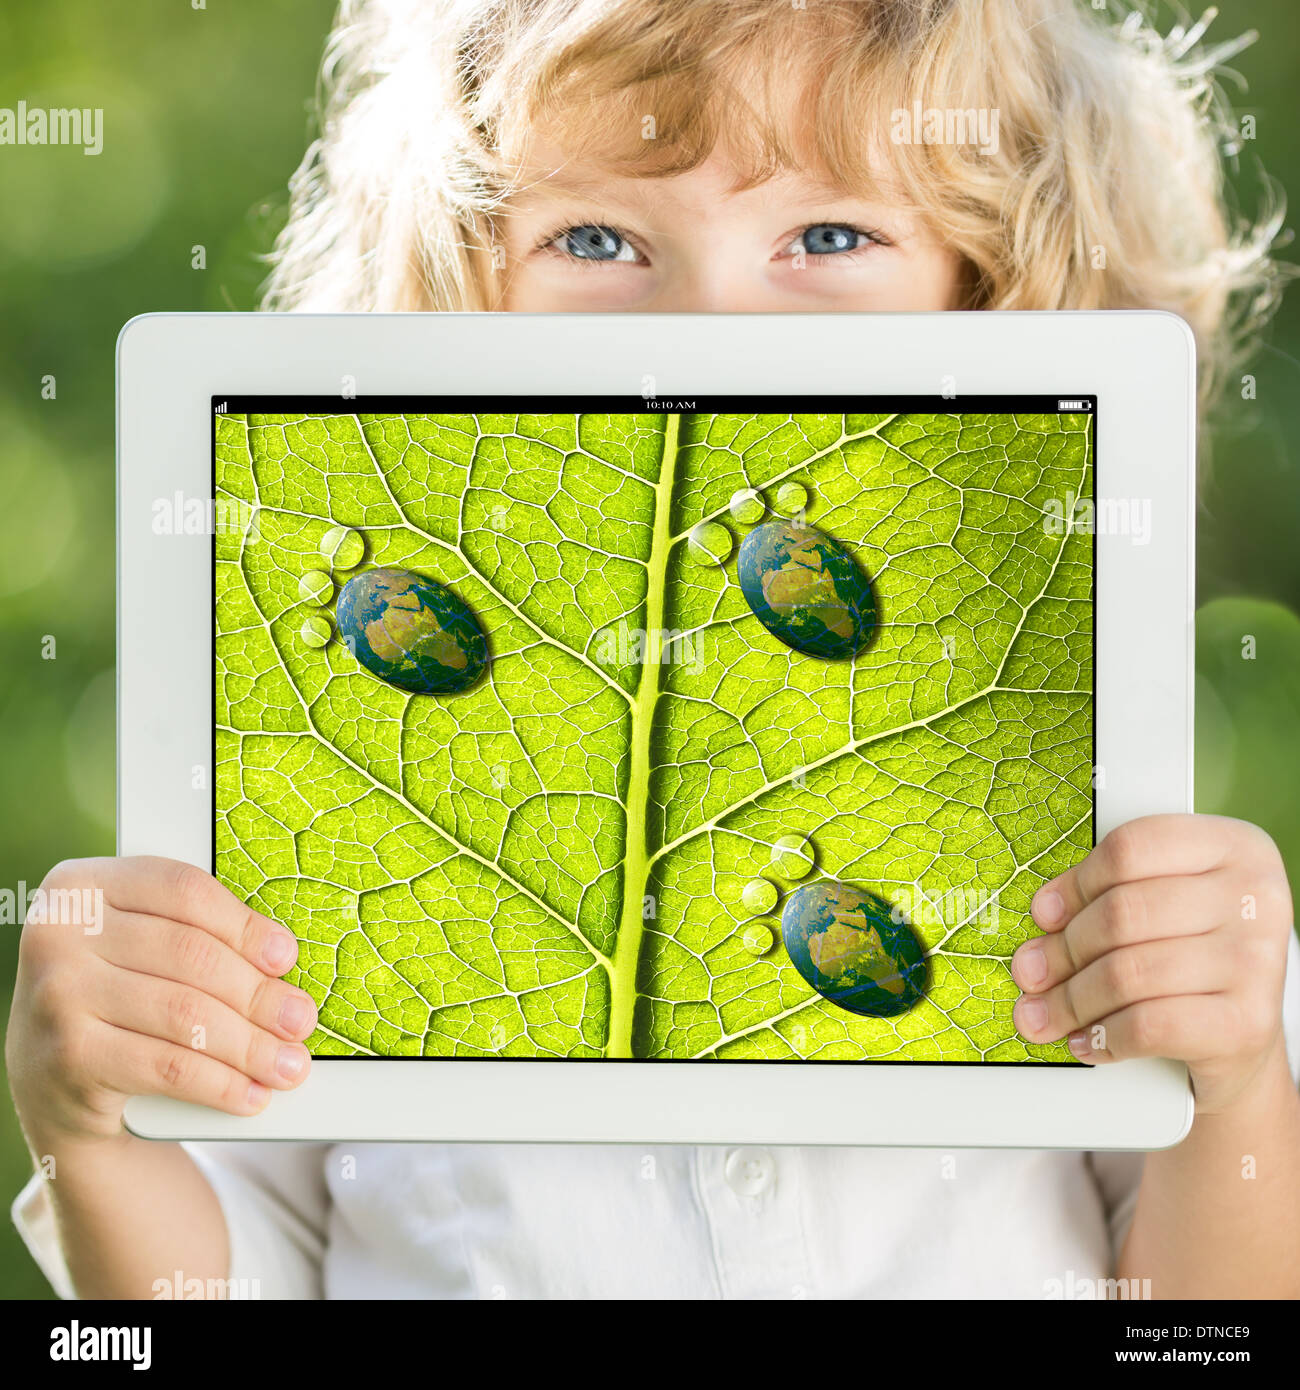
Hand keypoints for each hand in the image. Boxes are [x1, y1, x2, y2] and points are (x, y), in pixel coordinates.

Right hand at [6, 856, 315, 1149]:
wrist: (49, 1074)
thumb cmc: (115, 992)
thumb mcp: (137, 946)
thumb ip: (195, 934)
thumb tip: (281, 966)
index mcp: (86, 884)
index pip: (183, 891)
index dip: (244, 925)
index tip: (286, 957)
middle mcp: (61, 932)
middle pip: (191, 955)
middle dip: (258, 993)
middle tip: (299, 1020)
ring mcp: (58, 994)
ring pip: (184, 1014)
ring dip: (249, 1045)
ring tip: (288, 1063)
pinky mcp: (68, 1056)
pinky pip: (166, 1066)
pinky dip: (219, 1083)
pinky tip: (250, 1093)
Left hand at [1009, 815, 1293, 1114]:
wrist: (1241, 1035)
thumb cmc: (1187, 956)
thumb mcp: (1158, 906)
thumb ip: (1104, 897)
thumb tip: (1044, 921)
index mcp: (1232, 846)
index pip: (1132, 848)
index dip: (1076, 884)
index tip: (1044, 914)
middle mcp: (1255, 897)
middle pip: (1123, 913)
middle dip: (1063, 950)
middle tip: (1030, 972)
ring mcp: (1257, 961)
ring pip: (1129, 974)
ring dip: (1071, 1000)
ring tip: (1042, 1014)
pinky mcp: (1248, 1023)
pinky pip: (1150, 1026)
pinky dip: (1105, 1036)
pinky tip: (1086, 1040)